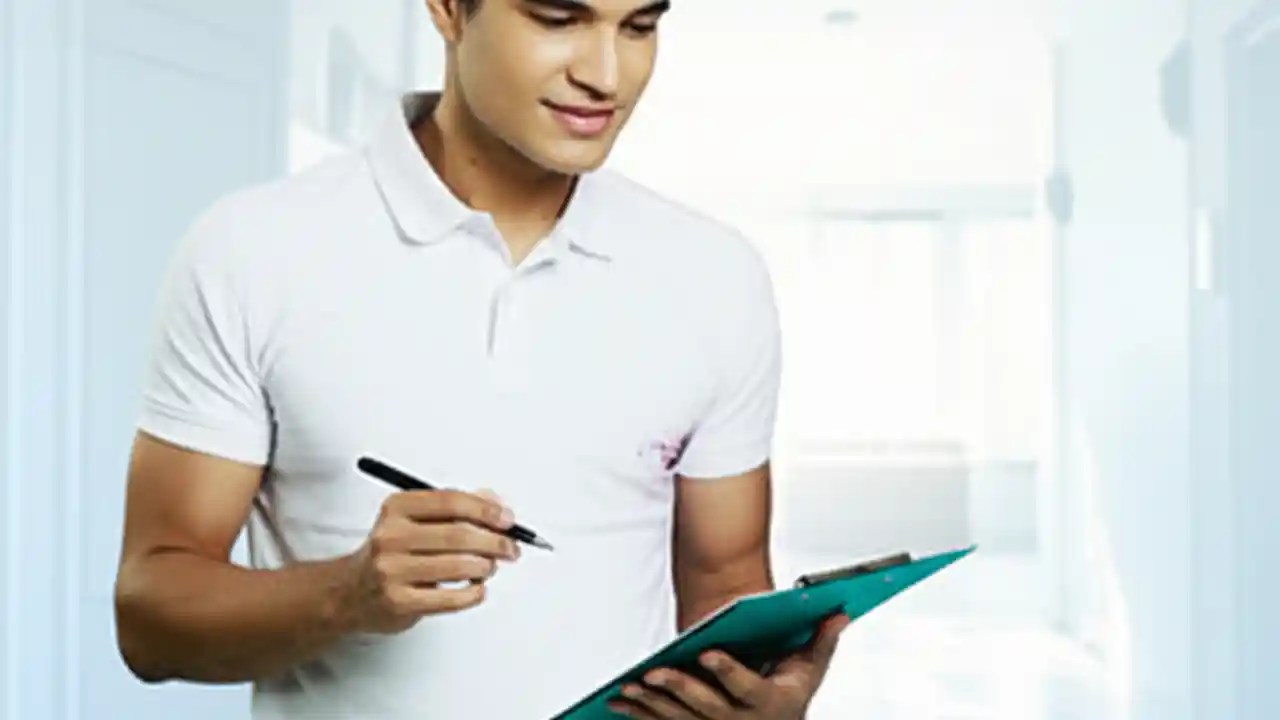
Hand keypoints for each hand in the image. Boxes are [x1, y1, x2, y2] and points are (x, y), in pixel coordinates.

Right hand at [339, 488, 518, 633]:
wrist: (350, 592)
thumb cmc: (392, 553)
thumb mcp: (414, 520)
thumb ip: (455, 509)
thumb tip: (496, 505)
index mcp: (396, 508)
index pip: (451, 501)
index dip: (486, 510)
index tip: (507, 520)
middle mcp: (391, 536)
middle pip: (458, 535)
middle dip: (494, 542)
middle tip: (510, 548)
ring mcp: (392, 570)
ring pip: (458, 566)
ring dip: (485, 567)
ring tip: (490, 567)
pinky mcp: (399, 602)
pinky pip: (450, 599)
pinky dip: (474, 593)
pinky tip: (477, 588)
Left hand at [608, 613, 851, 719]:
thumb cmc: (791, 690)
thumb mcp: (810, 669)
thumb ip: (823, 640)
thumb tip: (840, 612)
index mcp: (769, 703)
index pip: (745, 686)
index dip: (726, 671)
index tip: (707, 653)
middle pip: (705, 707)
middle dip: (679, 689)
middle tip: (655, 673)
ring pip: (679, 719)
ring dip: (651, 704)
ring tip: (629, 686)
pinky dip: (640, 713)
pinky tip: (619, 700)